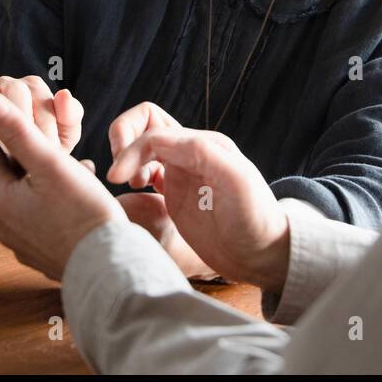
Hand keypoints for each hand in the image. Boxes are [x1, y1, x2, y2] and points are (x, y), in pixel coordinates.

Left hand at [0, 67, 116, 279]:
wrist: (109, 271)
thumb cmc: (85, 215)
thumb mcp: (51, 164)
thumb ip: (16, 129)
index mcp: (0, 198)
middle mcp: (3, 222)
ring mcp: (20, 239)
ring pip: (11, 194)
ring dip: (13, 170)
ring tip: (18, 152)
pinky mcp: (39, 249)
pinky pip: (29, 213)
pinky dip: (32, 193)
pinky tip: (47, 188)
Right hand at [107, 102, 289, 290]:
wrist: (263, 255)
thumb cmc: (255, 219)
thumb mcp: (236, 180)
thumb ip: (201, 152)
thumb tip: (157, 140)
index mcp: (204, 144)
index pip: (154, 130)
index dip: (132, 150)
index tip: (119, 179)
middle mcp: (190, 154)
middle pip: (144, 126)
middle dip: (123, 142)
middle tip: (118, 175)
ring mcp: (181, 174)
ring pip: (142, 147)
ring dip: (126, 157)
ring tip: (127, 183)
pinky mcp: (174, 195)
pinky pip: (144, 173)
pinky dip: (131, 175)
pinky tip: (134, 192)